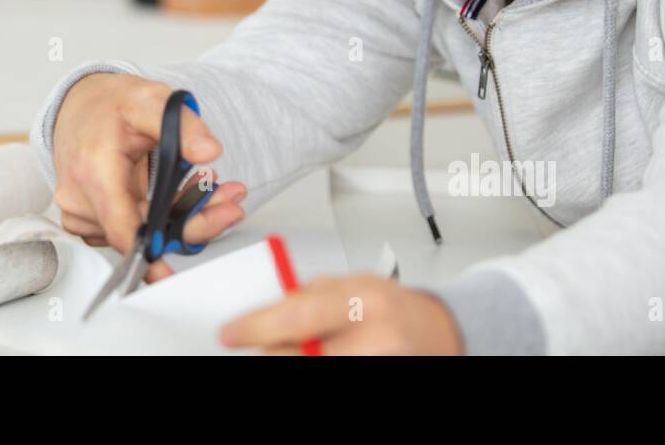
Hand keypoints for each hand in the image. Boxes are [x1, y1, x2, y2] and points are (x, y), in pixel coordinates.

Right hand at [51, 73, 247, 282]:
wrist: (82, 106)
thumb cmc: (111, 105)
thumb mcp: (150, 99)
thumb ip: (182, 124)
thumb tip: (208, 151)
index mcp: (94, 169)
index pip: (121, 227)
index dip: (150, 251)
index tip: (170, 273)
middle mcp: (82, 197)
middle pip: (143, 232)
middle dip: (193, 221)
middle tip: (230, 203)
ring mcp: (84, 213)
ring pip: (142, 232)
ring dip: (182, 216)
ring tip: (211, 187)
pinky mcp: (91, 220)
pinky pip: (133, 228)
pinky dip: (162, 215)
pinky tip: (183, 192)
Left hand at [218, 274, 463, 354]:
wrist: (434, 332)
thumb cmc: (390, 307)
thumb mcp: (350, 286)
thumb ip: (309, 297)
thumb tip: (264, 313)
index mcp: (363, 301)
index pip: (299, 318)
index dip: (257, 327)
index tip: (230, 334)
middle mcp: (373, 337)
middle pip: (302, 356)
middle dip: (272, 354)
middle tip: (261, 348)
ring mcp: (377, 364)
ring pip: (314, 369)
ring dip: (295, 361)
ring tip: (298, 351)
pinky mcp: (376, 377)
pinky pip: (330, 378)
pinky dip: (316, 367)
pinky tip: (321, 355)